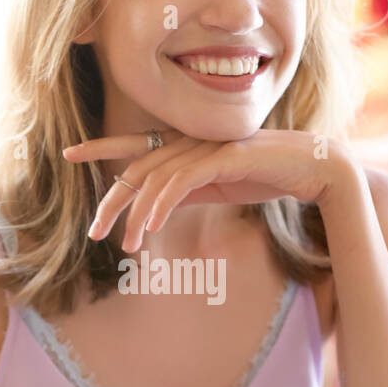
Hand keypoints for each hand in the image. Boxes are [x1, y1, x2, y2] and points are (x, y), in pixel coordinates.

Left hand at [62, 129, 352, 252]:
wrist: (317, 171)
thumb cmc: (269, 177)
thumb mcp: (218, 187)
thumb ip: (188, 189)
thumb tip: (157, 205)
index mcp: (190, 145)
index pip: (137, 143)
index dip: (102, 146)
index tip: (69, 154)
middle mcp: (194, 140)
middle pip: (138, 166)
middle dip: (112, 199)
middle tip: (93, 231)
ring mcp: (209, 145)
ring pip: (157, 177)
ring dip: (137, 214)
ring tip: (128, 246)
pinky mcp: (226, 156)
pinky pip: (184, 179)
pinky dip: (163, 203)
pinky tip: (153, 227)